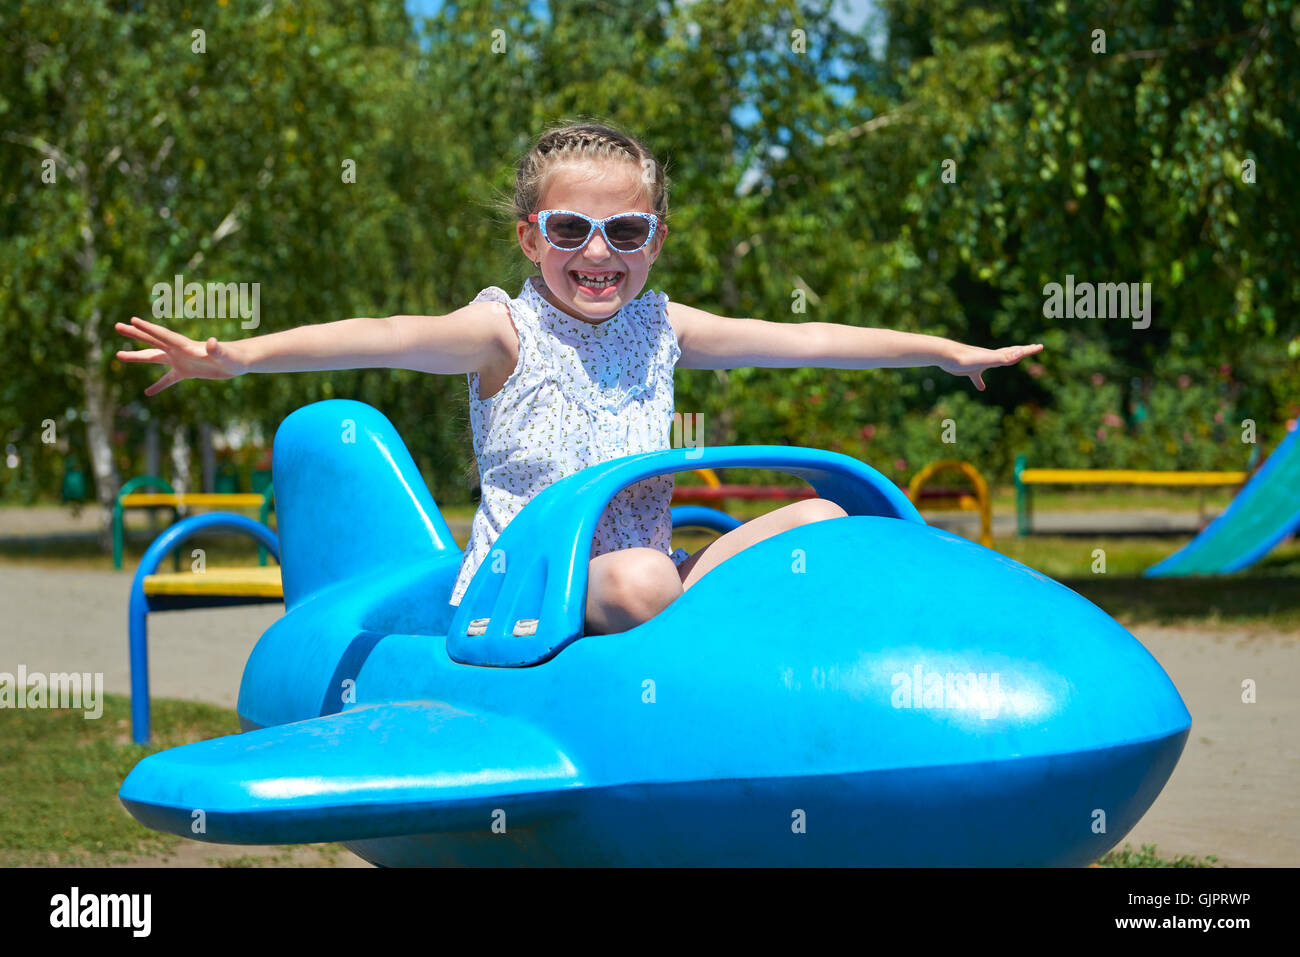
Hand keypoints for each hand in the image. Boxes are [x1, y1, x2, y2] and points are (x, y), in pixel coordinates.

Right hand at [115, 316, 246, 394]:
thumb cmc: (233, 357)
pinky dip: (158, 385)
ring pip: (155, 357)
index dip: (148, 329)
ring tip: (118, 355)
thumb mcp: (225, 355)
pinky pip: (169, 379)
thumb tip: (211, 342)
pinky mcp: (187, 372)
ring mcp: (181, 360)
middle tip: (117, 325)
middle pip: (153, 340)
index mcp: (185, 345)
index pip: (163, 335)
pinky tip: (147, 393)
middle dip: (135, 334)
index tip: (132, 320)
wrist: (240, 362)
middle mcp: (180, 351)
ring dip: (138, 356)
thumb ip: (216, 349)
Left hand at [939, 342, 1043, 390]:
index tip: (1040, 346)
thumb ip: (1003, 358)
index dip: (1028, 351)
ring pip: (996, 362)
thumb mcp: (988, 359)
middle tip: (1034, 348)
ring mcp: (980, 363)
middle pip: (1010, 354)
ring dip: (1006, 361)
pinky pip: (977, 377)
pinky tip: (981, 388)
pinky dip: (980, 381)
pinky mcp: (969, 370)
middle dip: (1023, 351)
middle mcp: (990, 357)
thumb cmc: (967, 358)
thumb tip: (1019, 354)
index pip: (1016, 353)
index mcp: (997, 356)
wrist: (947, 356)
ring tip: (1013, 360)